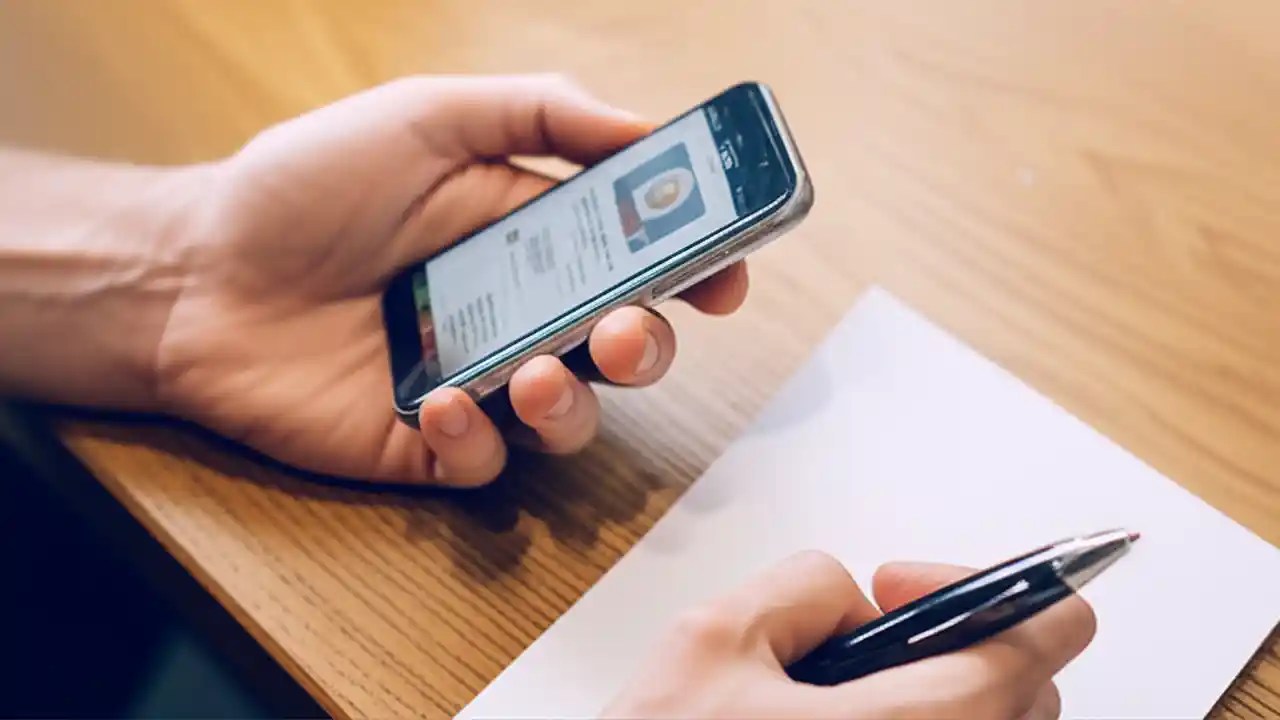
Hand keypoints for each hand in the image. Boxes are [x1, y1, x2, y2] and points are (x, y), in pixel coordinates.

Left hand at [157, 74, 748, 484]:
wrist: (192, 274)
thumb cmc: (302, 187)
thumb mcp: (426, 116)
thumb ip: (541, 114)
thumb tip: (644, 128)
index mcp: (528, 235)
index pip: (640, 257)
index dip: (695, 268)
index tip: (727, 274)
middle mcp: (515, 312)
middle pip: (623, 345)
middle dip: (648, 345)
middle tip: (627, 330)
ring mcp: (475, 382)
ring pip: (569, 416)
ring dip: (574, 401)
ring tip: (537, 373)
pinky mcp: (424, 442)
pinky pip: (484, 462)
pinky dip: (477, 440)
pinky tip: (436, 400)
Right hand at [605, 552, 1095, 719]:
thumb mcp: (710, 641)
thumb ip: (804, 587)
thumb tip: (855, 602)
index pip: (1033, 653)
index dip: (1023, 600)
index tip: (985, 585)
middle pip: (1028, 701)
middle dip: (967, 644)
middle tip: (884, 625)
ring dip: (945, 696)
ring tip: (849, 687)